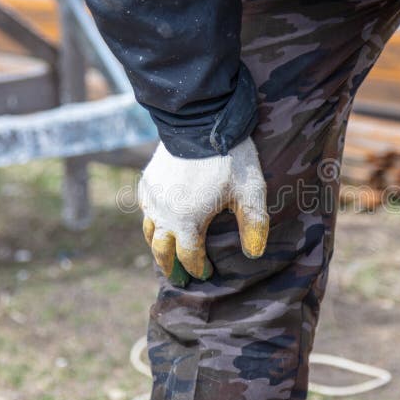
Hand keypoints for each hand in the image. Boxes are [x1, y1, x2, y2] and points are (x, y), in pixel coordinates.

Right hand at [138, 137, 268, 285]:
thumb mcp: (250, 191)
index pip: (190, 257)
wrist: (200, 120)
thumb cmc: (229, 158)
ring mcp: (153, 197)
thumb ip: (254, 224)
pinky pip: (145, 209)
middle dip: (170, 267)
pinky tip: (160, 222)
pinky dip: (152, 222)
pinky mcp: (148, 180)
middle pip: (161, 251)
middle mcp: (163, 214)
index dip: (199, 269)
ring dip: (158, 246)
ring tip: (166, 254)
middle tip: (179, 279)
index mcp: (187, 221)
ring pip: (149, 231)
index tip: (207, 274)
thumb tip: (253, 254)